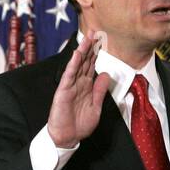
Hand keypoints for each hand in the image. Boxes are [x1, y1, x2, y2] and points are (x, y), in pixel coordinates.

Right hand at [46, 31, 110, 147]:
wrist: (67, 137)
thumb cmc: (79, 125)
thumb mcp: (95, 107)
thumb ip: (100, 91)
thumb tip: (106, 74)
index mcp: (86, 87)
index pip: (92, 66)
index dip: (96, 53)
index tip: (102, 41)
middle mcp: (78, 83)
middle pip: (85, 62)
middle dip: (90, 47)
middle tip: (95, 32)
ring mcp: (70, 86)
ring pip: (77, 65)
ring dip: (82, 51)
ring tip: (87, 38)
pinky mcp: (63, 91)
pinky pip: (69, 76)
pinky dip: (73, 65)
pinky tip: (77, 55)